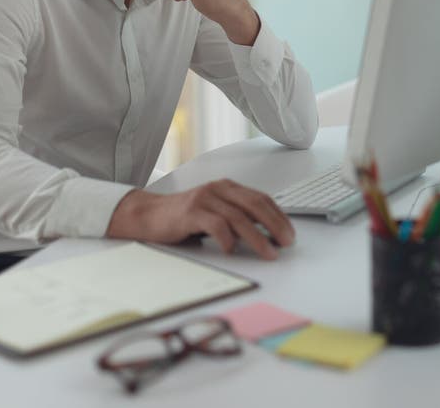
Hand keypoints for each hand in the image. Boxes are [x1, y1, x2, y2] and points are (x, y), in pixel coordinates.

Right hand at [106, 180, 294, 259]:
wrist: (149, 215)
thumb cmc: (184, 218)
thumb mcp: (215, 213)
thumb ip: (236, 218)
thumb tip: (267, 236)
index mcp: (227, 187)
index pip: (261, 198)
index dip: (278, 215)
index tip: (290, 233)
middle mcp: (218, 189)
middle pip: (254, 204)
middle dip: (275, 224)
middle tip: (287, 242)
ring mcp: (204, 199)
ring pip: (238, 216)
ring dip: (257, 237)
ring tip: (269, 252)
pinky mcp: (190, 212)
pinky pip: (215, 224)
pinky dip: (227, 238)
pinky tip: (232, 250)